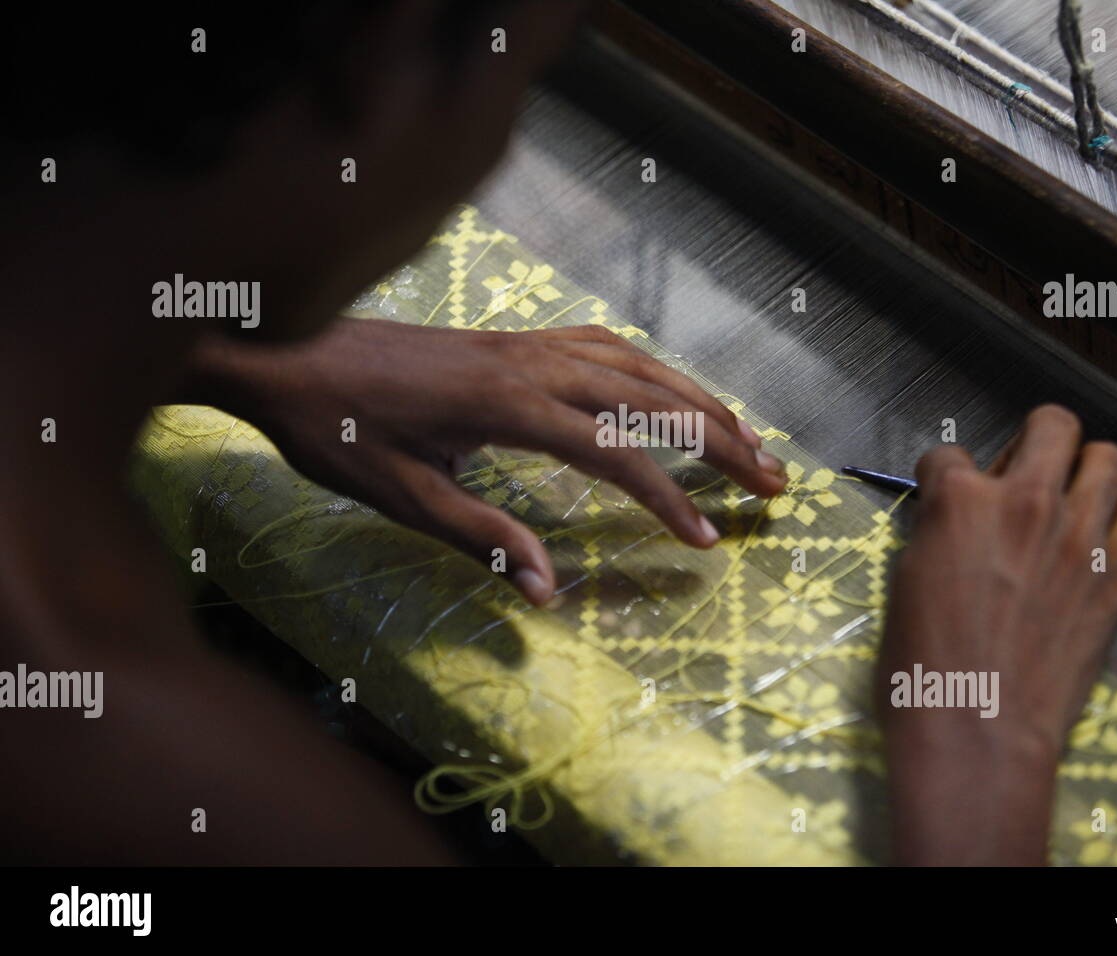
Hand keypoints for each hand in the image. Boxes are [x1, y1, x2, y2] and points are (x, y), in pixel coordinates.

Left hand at [185, 318, 786, 605]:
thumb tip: (546, 591)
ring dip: (700, 400)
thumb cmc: (335, 431)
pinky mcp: (515, 337)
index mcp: (507, 408)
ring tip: (750, 438)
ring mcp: (527, 343)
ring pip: (638, 365)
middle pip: (650, 399)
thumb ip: (482, 538)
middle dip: (721, 441)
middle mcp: (532, 365)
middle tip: (775, 481)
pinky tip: (672, 389)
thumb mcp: (402, 496)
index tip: (709, 540)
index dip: (669, 499)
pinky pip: (605, 344)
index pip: (616, 454)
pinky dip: (653, 368)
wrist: (285, 350)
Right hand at [877, 404, 1116, 863]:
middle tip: (1019, 476)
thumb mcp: (904, 585)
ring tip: (1069, 498)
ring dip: (1085, 469)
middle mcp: (1024, 503)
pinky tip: (1101, 536)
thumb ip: (935, 536)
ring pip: (1108, 459)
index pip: (947, 455)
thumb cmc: (920, 672)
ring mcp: (1079, 537)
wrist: (977, 732)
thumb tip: (951, 525)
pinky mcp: (1116, 575)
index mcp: (958, 504)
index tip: (944, 494)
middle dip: (1031, 441)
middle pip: (1051, 426)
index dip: (941, 475)